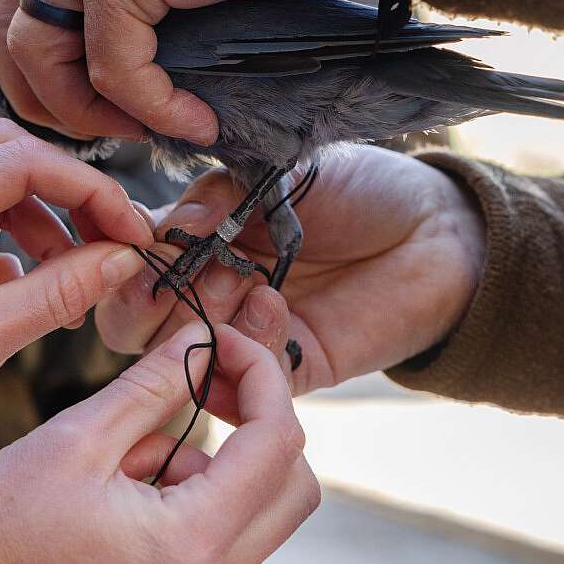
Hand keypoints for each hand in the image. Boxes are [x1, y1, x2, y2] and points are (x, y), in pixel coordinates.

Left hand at [0, 0, 324, 143]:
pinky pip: (112, 65)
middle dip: (35, 92)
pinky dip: (150, 107)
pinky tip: (195, 120)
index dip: (39, 67)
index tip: (96, 106)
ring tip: (147, 128)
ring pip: (35, 49)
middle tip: (99, 128)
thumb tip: (149, 87)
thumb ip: (154, 6)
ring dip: (84, 109)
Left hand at [0, 119, 153, 516]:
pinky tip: (34, 292)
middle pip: (3, 155)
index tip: (131, 229)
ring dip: (40, 219)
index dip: (88, 190)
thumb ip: (60, 290)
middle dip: (66, 193)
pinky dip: (9, 246)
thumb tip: (124, 258)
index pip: (18, 162)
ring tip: (75, 276)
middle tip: (111, 238)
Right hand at [0, 323, 319, 563]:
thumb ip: (150, 384)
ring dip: (212, 456)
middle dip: (256, 418)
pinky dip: (187, 488)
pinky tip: (117, 482)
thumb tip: (200, 337)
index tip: (223, 341)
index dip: (260, 374)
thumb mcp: (75, 439)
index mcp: (191, 543)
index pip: (277, 442)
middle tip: (203, 375)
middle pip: (292, 484)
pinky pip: (218, 529)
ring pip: (257, 506)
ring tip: (124, 448)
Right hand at [97, 146, 486, 396]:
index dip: (125, 256)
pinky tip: (279, 314)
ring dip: (200, 324)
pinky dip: (244, 358)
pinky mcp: (284, 375)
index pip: (129, 259)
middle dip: (155, 299)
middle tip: (209, 269)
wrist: (437, 232)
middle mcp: (207, 289)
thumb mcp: (279, 172)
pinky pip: (236, 392)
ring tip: (252, 285)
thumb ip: (219, 197)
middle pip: (133, 323)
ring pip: (175, 361)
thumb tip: (168, 227)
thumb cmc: (358, 188)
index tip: (148, 241)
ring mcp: (242, 336)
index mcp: (196, 234)